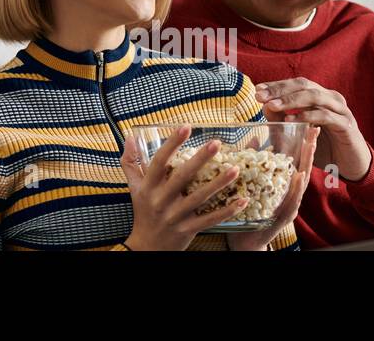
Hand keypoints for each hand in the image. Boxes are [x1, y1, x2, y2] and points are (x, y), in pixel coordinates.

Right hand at [120, 126, 250, 250]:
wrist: (146, 248)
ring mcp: (175, 216)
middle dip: (200, 159)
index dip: (172, 143)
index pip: (159, 162)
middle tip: (216, 143)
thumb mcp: (134, 188)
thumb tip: (131, 136)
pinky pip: (209, 219)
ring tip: (236, 169)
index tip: (186, 127)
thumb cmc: (143, 212)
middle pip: (182, 177)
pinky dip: (227, 211)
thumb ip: (131, 162)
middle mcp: (161, 201)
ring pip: (199, 198)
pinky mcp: (188, 229)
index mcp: (148, 187)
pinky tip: (243, 200)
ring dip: (219, 183)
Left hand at [227, 126, 320, 250]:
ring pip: (301, 184)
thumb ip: (253, 163)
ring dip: (306, 164)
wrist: (245, 243)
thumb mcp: (251, 185)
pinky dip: (297, 189)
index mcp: (284, 187)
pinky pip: (292, 202)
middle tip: (315, 129)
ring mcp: (289, 207)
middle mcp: (290, 196)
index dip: (304, 145)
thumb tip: (253, 139)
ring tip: (310, 146)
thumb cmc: (248, 214)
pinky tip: (300, 176)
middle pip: (303, 168)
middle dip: (310, 149)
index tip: (309, 125)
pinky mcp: (284, 218)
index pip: (296, 162)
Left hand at [256, 78, 371, 180]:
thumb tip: (265, 107)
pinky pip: (326, 116)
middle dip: (280, 89)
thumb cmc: (325, 149)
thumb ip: (284, 120)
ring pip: (315, 96)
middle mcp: (331, 98)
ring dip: (291, 100)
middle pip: (304, 84)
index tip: (257, 90)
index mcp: (321, 96)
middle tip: (261, 96)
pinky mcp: (347, 125)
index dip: (276, 85)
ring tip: (272, 106)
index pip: (296, 84)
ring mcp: (341, 110)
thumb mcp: (300, 134)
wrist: (352, 166)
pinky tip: (291, 120)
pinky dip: (307, 116)